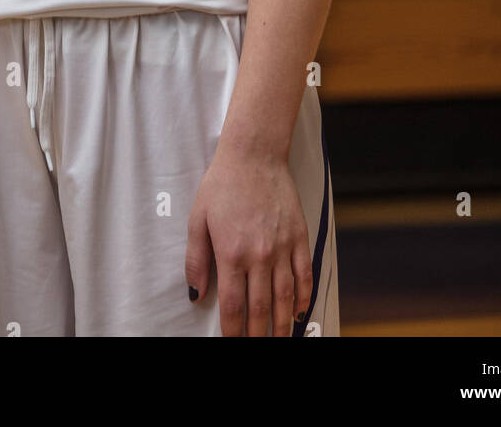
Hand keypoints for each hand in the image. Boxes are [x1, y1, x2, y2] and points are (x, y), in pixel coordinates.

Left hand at [185, 145, 313, 335]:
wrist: (254, 154)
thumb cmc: (223, 183)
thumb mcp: (197, 219)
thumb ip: (196, 260)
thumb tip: (195, 293)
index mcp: (231, 253)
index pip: (233, 305)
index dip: (233, 331)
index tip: (232, 342)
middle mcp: (259, 255)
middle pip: (260, 309)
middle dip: (258, 335)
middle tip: (256, 346)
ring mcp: (282, 247)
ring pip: (284, 298)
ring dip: (281, 325)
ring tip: (279, 340)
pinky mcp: (298, 236)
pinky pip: (304, 274)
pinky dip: (303, 298)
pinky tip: (298, 312)